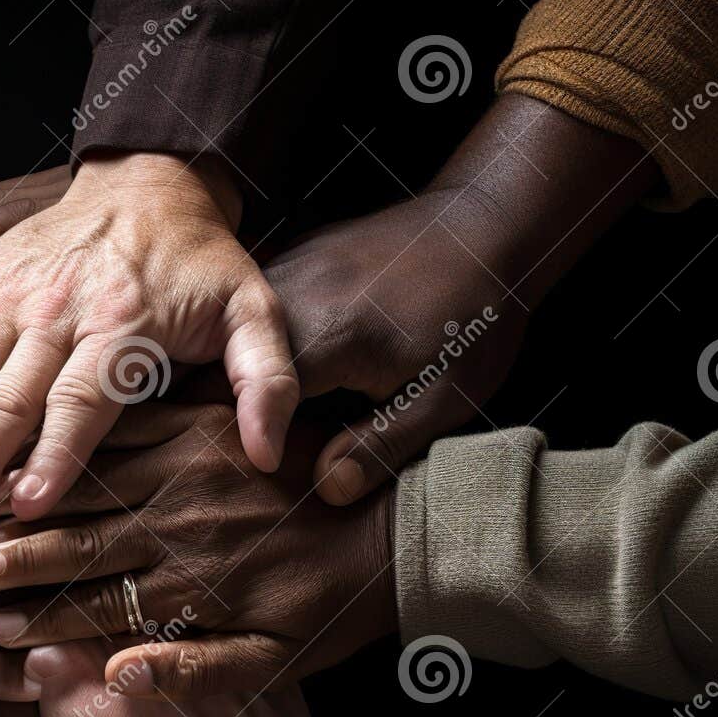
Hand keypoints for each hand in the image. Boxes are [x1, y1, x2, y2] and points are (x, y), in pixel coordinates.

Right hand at [0, 152, 297, 523]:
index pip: (81, 402)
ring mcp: (12, 293)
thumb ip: (266, 382)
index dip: (53, 457)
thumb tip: (269, 455)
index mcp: (123, 324)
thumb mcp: (254, 312)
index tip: (25, 507)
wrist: (146, 183)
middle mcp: (58, 309)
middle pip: (6, 396)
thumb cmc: (200, 264)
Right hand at [0, 404, 395, 696]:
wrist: (403, 524)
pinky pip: (123, 418)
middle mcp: (180, 517)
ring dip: (29, 488)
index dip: (43, 614)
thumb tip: (114, 678)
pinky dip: (72, 428)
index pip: (98, 600)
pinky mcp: (200, 418)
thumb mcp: (280, 662)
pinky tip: (31, 432)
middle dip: (17, 548)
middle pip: (79, 532)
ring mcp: (188, 460)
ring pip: (88, 474)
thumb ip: (196, 672)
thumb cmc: (335, 606)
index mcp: (192, 580)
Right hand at [267, 93, 654, 505]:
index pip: (248, 408)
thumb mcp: (444, 398)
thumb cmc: (475, 318)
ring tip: (253, 415)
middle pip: (229, 371)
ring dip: (238, 376)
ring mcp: (288, 270)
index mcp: (322, 340)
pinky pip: (255, 312)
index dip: (244, 445)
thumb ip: (381, 445)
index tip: (251, 476)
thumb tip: (326, 491)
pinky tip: (274, 368)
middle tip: (250, 451)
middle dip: (230, 413)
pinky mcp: (294, 258)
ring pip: (231, 339)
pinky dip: (254, 342)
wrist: (488, 225)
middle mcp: (289, 300)